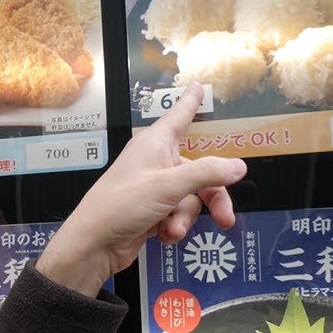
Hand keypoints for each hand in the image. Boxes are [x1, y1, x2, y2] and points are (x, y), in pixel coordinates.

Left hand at [36, 82, 246, 295]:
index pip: (178, 117)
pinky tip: (162, 236)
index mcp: (153, 145)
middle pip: (199, 171)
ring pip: (190, 198)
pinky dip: (173, 227)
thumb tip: (238, 166)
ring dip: (185, 217)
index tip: (197, 86)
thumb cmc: (119, 207)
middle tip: (225, 217)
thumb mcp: (167, 187)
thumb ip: (206, 174)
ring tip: (172, 230)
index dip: (190, 102)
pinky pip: (176, 215)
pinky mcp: (150, 211)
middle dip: (211, 197)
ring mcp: (152, 188)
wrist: (94, 246)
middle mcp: (153, 163)